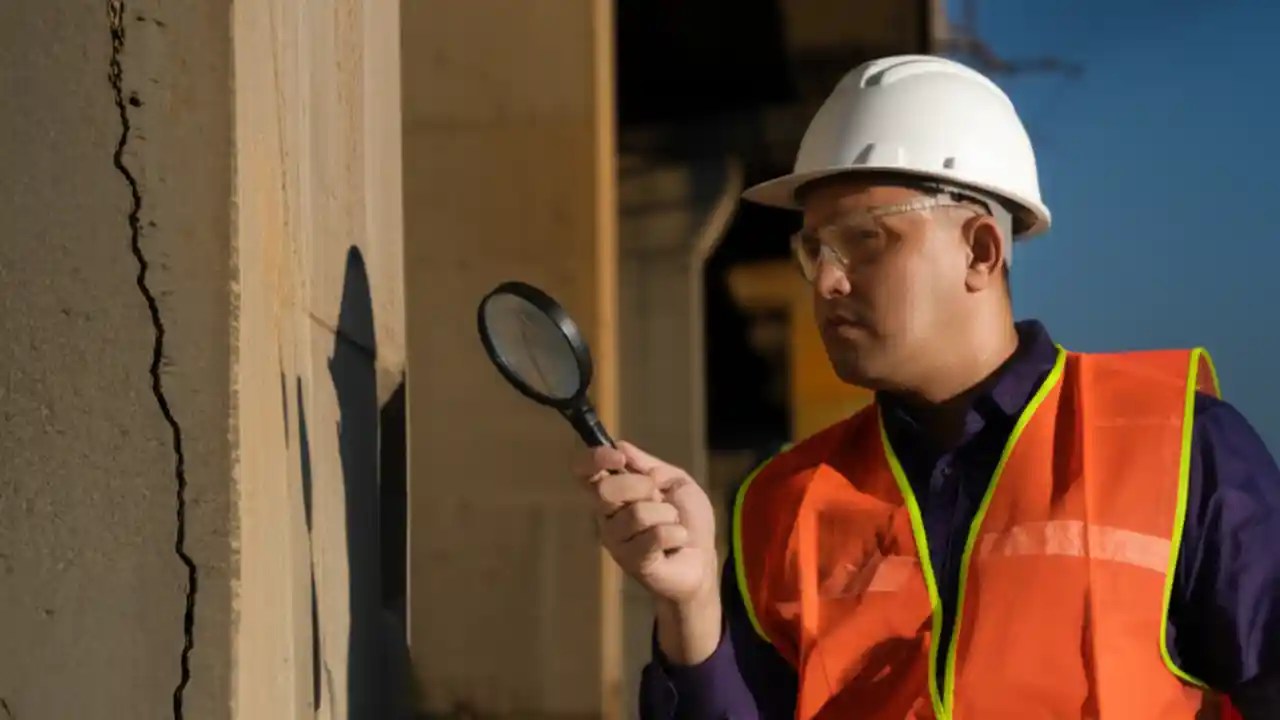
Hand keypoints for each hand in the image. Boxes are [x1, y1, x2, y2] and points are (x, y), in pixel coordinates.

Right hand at [572, 442, 718, 608]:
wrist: (704, 559)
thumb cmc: (688, 519)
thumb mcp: (675, 481)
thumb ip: (648, 465)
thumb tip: (619, 445)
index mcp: (614, 492)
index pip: (585, 472)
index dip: (594, 459)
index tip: (618, 457)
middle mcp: (607, 515)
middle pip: (606, 489)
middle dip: (641, 486)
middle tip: (660, 498)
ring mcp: (616, 541)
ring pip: (636, 513)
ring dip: (666, 515)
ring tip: (673, 524)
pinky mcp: (631, 561)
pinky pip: (653, 537)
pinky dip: (675, 534)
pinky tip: (677, 542)